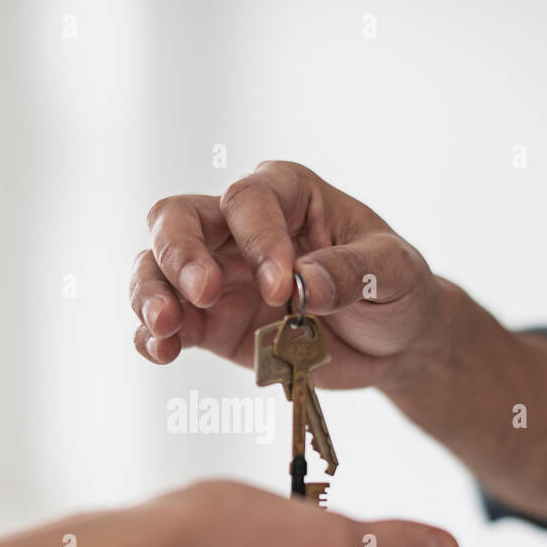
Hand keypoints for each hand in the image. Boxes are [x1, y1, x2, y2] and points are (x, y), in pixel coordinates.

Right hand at [130, 161, 440, 390]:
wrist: (394, 342)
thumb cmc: (396, 288)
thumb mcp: (395, 271)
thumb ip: (353, 271)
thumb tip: (307, 284)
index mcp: (288, 195)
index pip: (250, 200)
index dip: (258, 239)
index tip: (283, 286)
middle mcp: (240, 229)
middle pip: (177, 219)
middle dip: (180, 253)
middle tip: (205, 293)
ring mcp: (218, 276)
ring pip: (156, 269)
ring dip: (150, 294)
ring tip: (165, 327)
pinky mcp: (210, 325)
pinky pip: (165, 326)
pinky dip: (153, 338)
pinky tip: (162, 352)